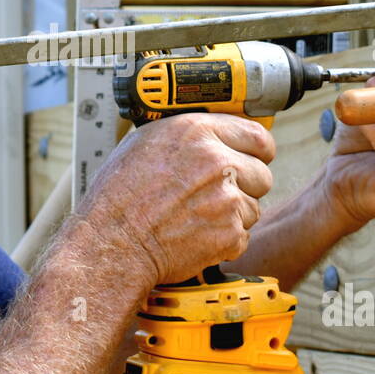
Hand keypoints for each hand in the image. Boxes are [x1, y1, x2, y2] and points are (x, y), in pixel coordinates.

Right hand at [71, 113, 275, 286]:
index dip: (256, 150)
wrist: (112, 241)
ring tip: (198, 216)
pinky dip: (224, 239)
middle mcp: (217, 162)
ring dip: (233, 214)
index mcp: (197, 132)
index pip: (257, 135)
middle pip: (262, 173)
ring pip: (253, 207)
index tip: (254, 157)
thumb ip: (188, 135)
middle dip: (245, 185)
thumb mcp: (145, 142)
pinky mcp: (230, 233)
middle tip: (218, 193)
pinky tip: (196, 234)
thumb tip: (212, 134)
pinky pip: (243, 235)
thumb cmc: (119, 195)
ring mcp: (227, 199)